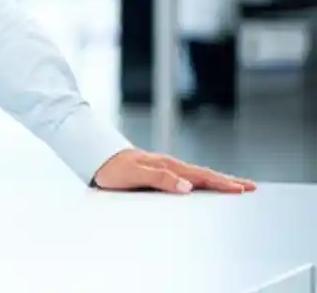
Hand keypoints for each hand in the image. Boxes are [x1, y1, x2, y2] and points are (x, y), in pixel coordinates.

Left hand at [92, 149, 256, 193]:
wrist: (97, 158)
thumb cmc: (113, 169)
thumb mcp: (135, 175)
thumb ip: (160, 179)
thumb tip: (187, 186)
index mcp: (168, 166)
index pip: (201, 176)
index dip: (222, 183)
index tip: (242, 189)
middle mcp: (170, 165)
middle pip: (204, 174)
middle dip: (228, 181)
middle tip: (250, 188)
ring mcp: (166, 167)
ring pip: (197, 175)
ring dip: (217, 181)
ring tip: (235, 187)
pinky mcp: (160, 171)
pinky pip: (187, 177)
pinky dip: (202, 181)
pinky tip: (204, 186)